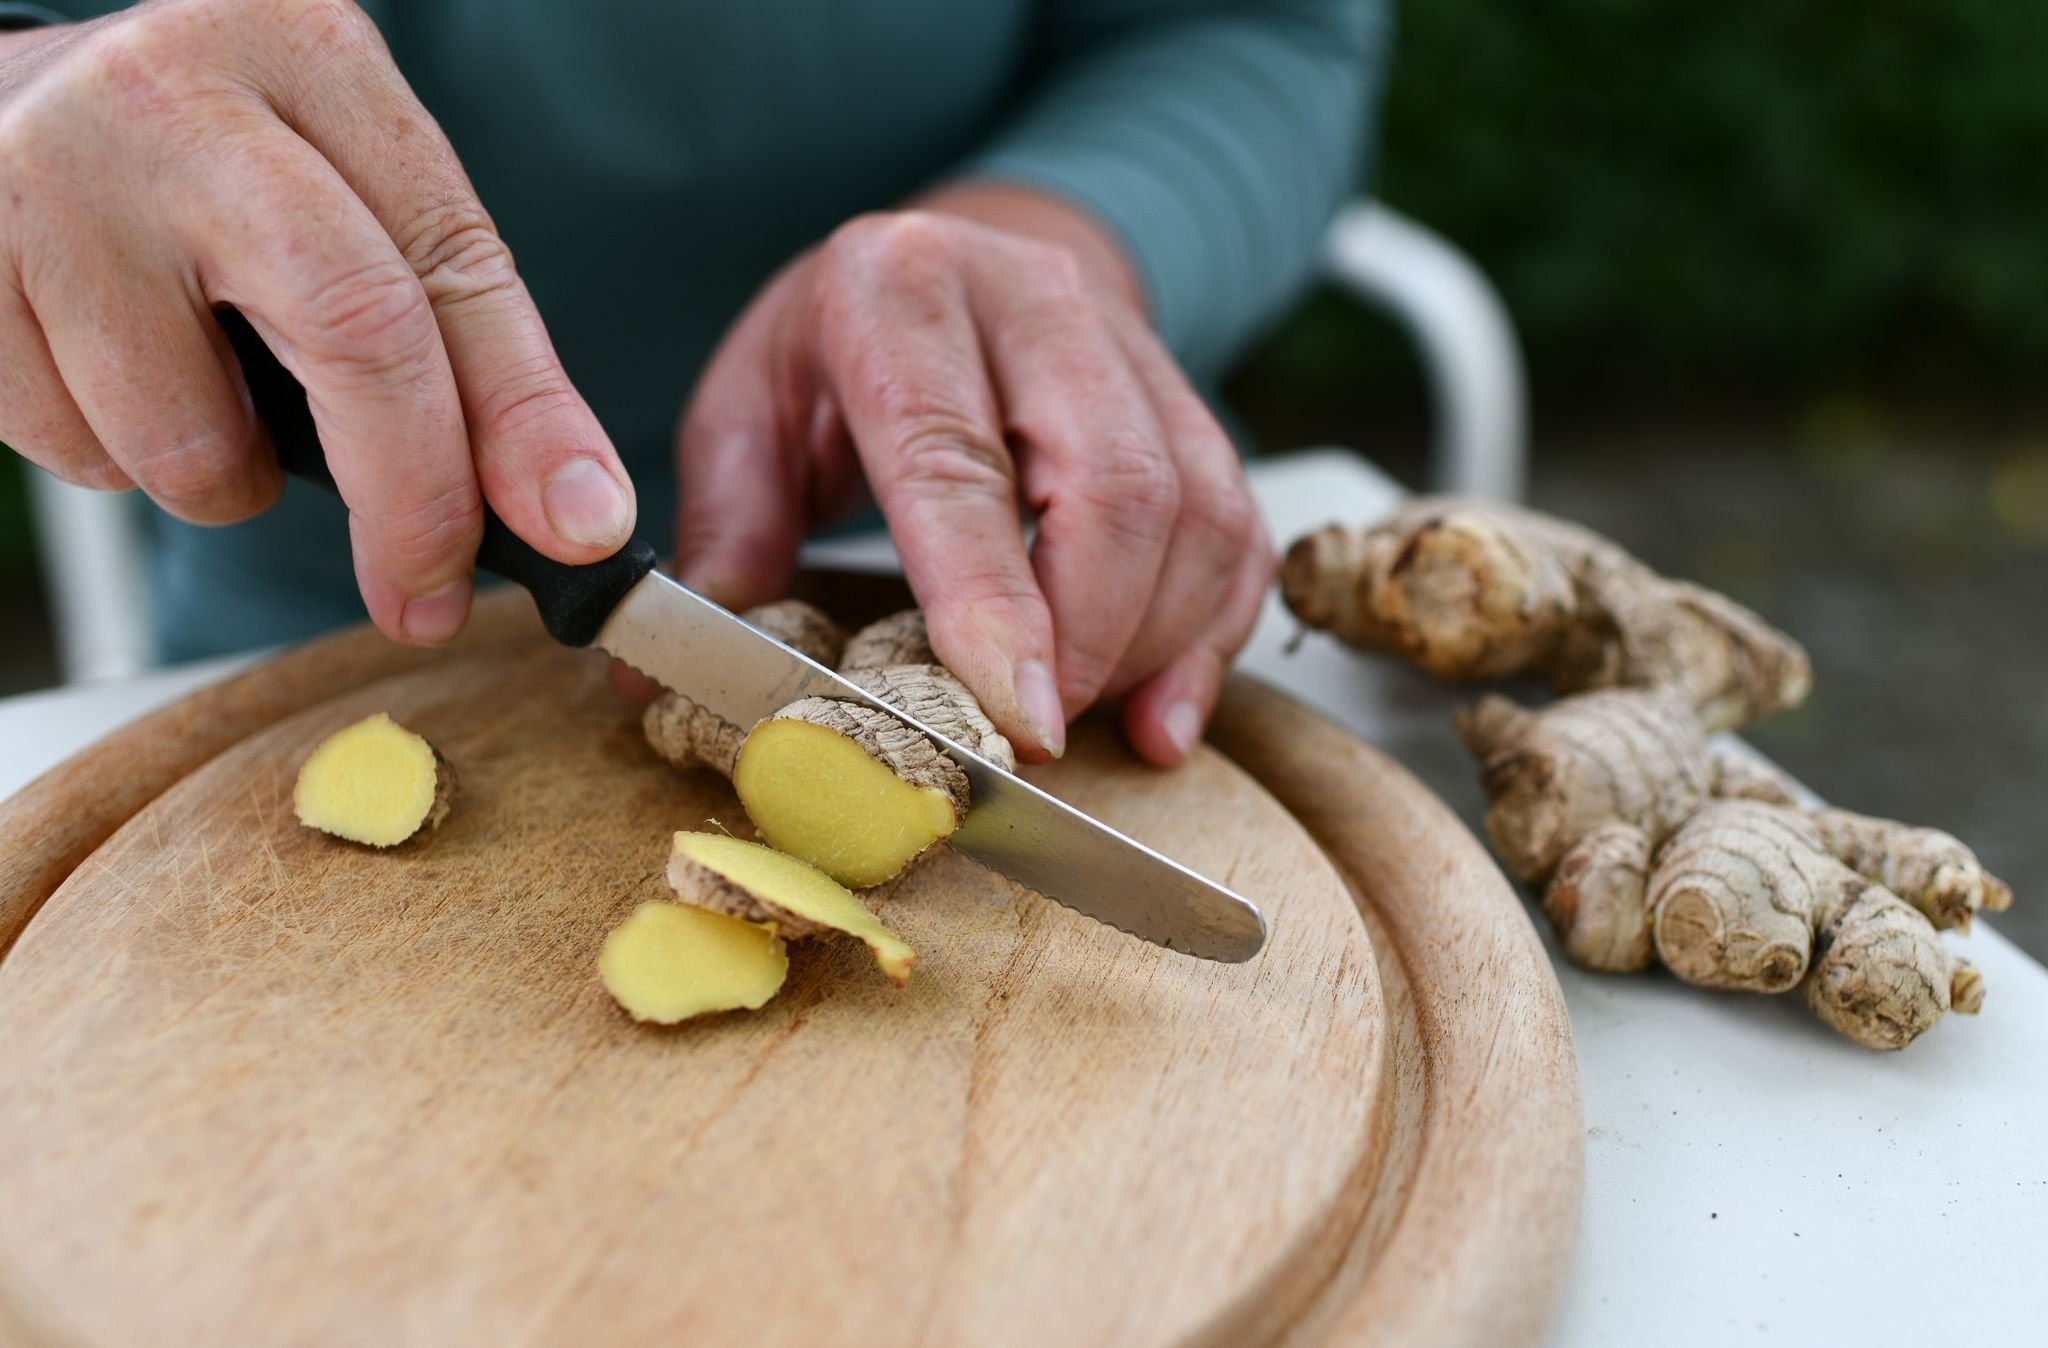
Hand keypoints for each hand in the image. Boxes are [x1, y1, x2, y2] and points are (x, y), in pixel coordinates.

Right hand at [0, 0, 632, 644]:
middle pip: (353, 333)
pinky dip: (118, 458)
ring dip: (228, 476)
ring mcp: (51, 181)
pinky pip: (79, 455)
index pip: (447, 270)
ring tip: (202, 386)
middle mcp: (179, 100)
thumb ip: (465, 343)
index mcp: (308, 59)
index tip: (577, 531)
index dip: (525, 423)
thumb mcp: (348, 203)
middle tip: (424, 592)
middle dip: (413, 502)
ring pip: (192, 440)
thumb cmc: (208, 170)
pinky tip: (107, 367)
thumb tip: (573, 511)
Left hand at [669, 186, 1273, 765]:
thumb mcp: (748, 409)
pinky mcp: (1192, 402)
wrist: (963, 253)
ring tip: (1086, 725)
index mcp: (900, 291)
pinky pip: (1238, 529)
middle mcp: (1035, 302)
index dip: (995, 600)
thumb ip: (725, 533)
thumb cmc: (841, 348)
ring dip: (1153, 645)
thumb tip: (653, 681)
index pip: (958, 458)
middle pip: (1117, 487)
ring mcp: (1132, 346)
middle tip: (1033, 739)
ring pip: (1197, 512)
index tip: (1012, 716)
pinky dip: (1210, 637)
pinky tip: (1160, 710)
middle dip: (1089, 640)